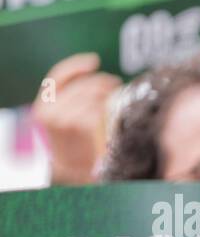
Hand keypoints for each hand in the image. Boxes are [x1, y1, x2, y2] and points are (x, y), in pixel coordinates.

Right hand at [32, 52, 121, 184]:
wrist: (73, 176)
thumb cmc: (76, 148)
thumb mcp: (66, 121)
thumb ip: (74, 101)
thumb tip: (102, 82)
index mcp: (43, 106)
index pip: (58, 77)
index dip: (77, 66)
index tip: (94, 60)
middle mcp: (49, 111)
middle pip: (83, 86)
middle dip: (103, 84)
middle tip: (116, 87)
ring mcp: (63, 118)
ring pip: (94, 97)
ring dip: (109, 98)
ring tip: (117, 102)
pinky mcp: (79, 125)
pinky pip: (99, 109)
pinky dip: (109, 110)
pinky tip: (114, 111)